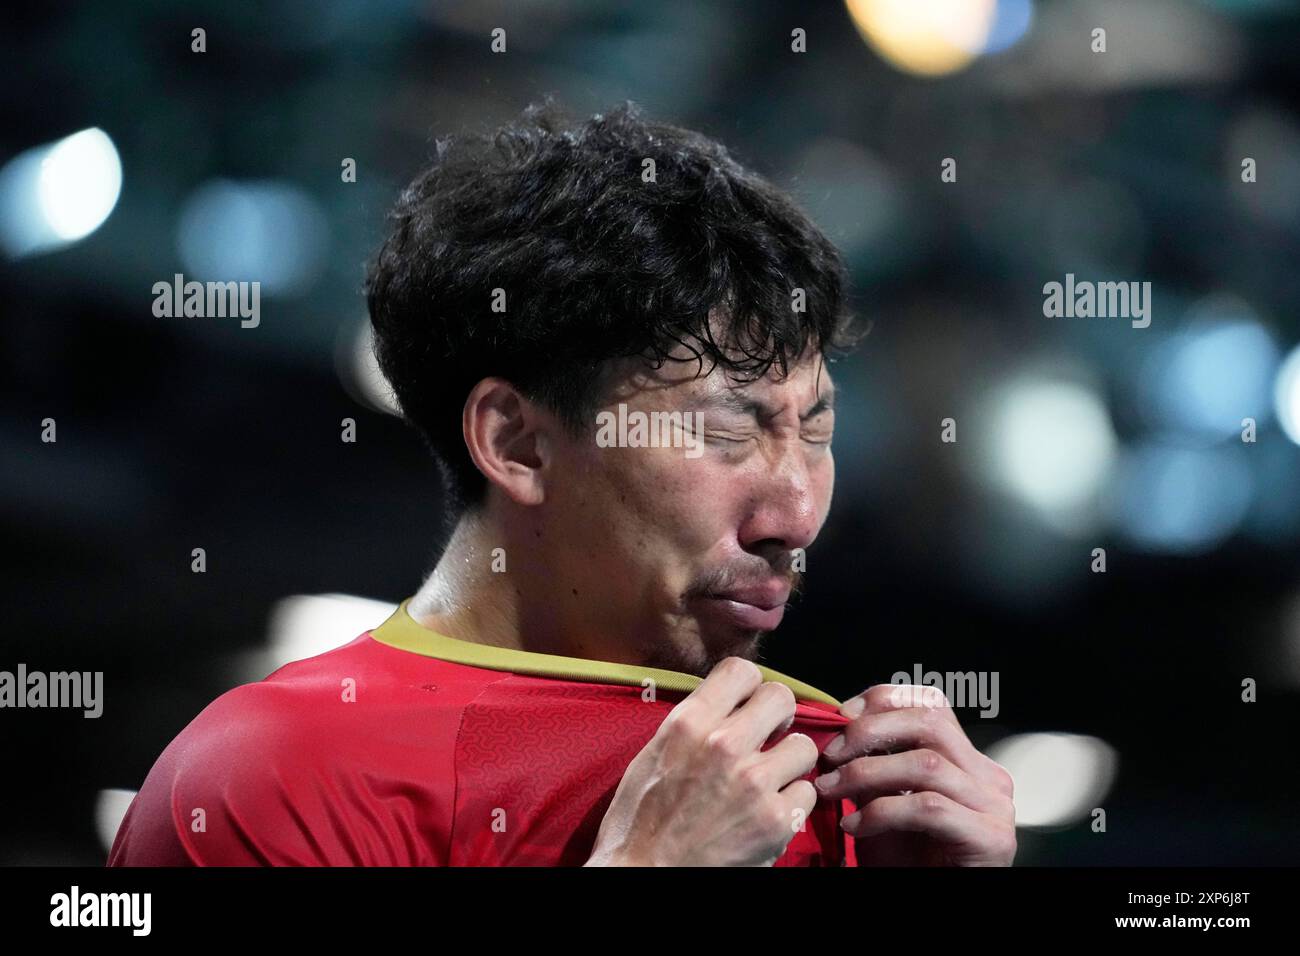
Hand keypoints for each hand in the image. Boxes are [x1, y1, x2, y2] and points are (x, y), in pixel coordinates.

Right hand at [586, 657, 819, 866]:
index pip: (740, 670)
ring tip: (769, 780)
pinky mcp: (776, 821)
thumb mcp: (654, 753)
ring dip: (789, 763)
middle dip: (777, 716)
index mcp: (689, 723)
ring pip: (803, 746)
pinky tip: (769, 812)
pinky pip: (807, 793)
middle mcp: (724, 744)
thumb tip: (726, 702)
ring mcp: (754, 783)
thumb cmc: (639, 819)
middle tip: (769, 736)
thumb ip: (693, 723)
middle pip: (781, 697)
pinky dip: (792, 803)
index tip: (746, 705)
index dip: (749, 687)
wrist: (643, 876)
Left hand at [813, 684, 1016, 865]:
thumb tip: (836, 730)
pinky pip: (928, 808)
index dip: (885, 700)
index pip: (932, 705)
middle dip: (872, 730)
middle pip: (931, 723)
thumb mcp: (882, 800)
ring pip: (926, 764)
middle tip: (831, 753)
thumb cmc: (905, 859)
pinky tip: (853, 826)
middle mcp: (988, 777)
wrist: (932, 901)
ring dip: (867, 772)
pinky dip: (882, 812)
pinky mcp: (991, 837)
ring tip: (831, 789)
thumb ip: (873, 764)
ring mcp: (995, 806)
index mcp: (968, 761)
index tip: (842, 714)